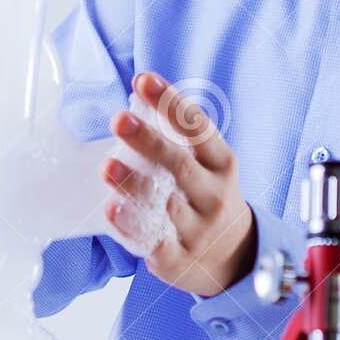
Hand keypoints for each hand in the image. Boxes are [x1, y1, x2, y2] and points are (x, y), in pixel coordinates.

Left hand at [100, 71, 255, 296]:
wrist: (232, 257)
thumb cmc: (208, 197)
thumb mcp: (209, 166)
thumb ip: (180, 140)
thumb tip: (138, 94)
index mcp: (222, 164)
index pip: (199, 129)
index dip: (172, 103)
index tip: (143, 80)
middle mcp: (214, 195)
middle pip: (181, 166)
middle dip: (150, 141)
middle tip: (119, 119)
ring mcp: (199, 229)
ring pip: (166, 205)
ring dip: (134, 184)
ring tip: (106, 165)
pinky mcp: (179, 259)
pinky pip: (156, 243)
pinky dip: (133, 226)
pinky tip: (112, 209)